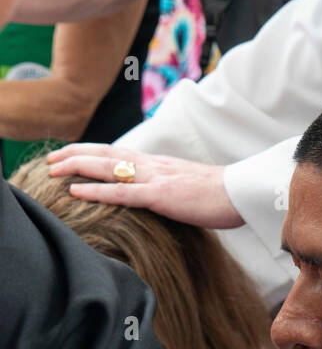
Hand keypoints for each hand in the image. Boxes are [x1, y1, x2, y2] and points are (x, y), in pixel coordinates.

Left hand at [46, 143, 242, 228]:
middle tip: (50, 158)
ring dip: (77, 166)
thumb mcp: (190, 187)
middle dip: (76, 154)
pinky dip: (95, 190)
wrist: (244, 192)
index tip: (71, 153)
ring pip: (108, 167)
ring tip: (53, 168)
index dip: (93, 151)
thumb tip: (158, 197)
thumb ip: (170, 188)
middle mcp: (154, 165)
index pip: (120, 153)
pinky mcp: (162, 195)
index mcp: (161, 164)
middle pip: (107, 153)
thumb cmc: (223, 195)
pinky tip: (75, 191)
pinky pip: (122, 192)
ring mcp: (157, 178)